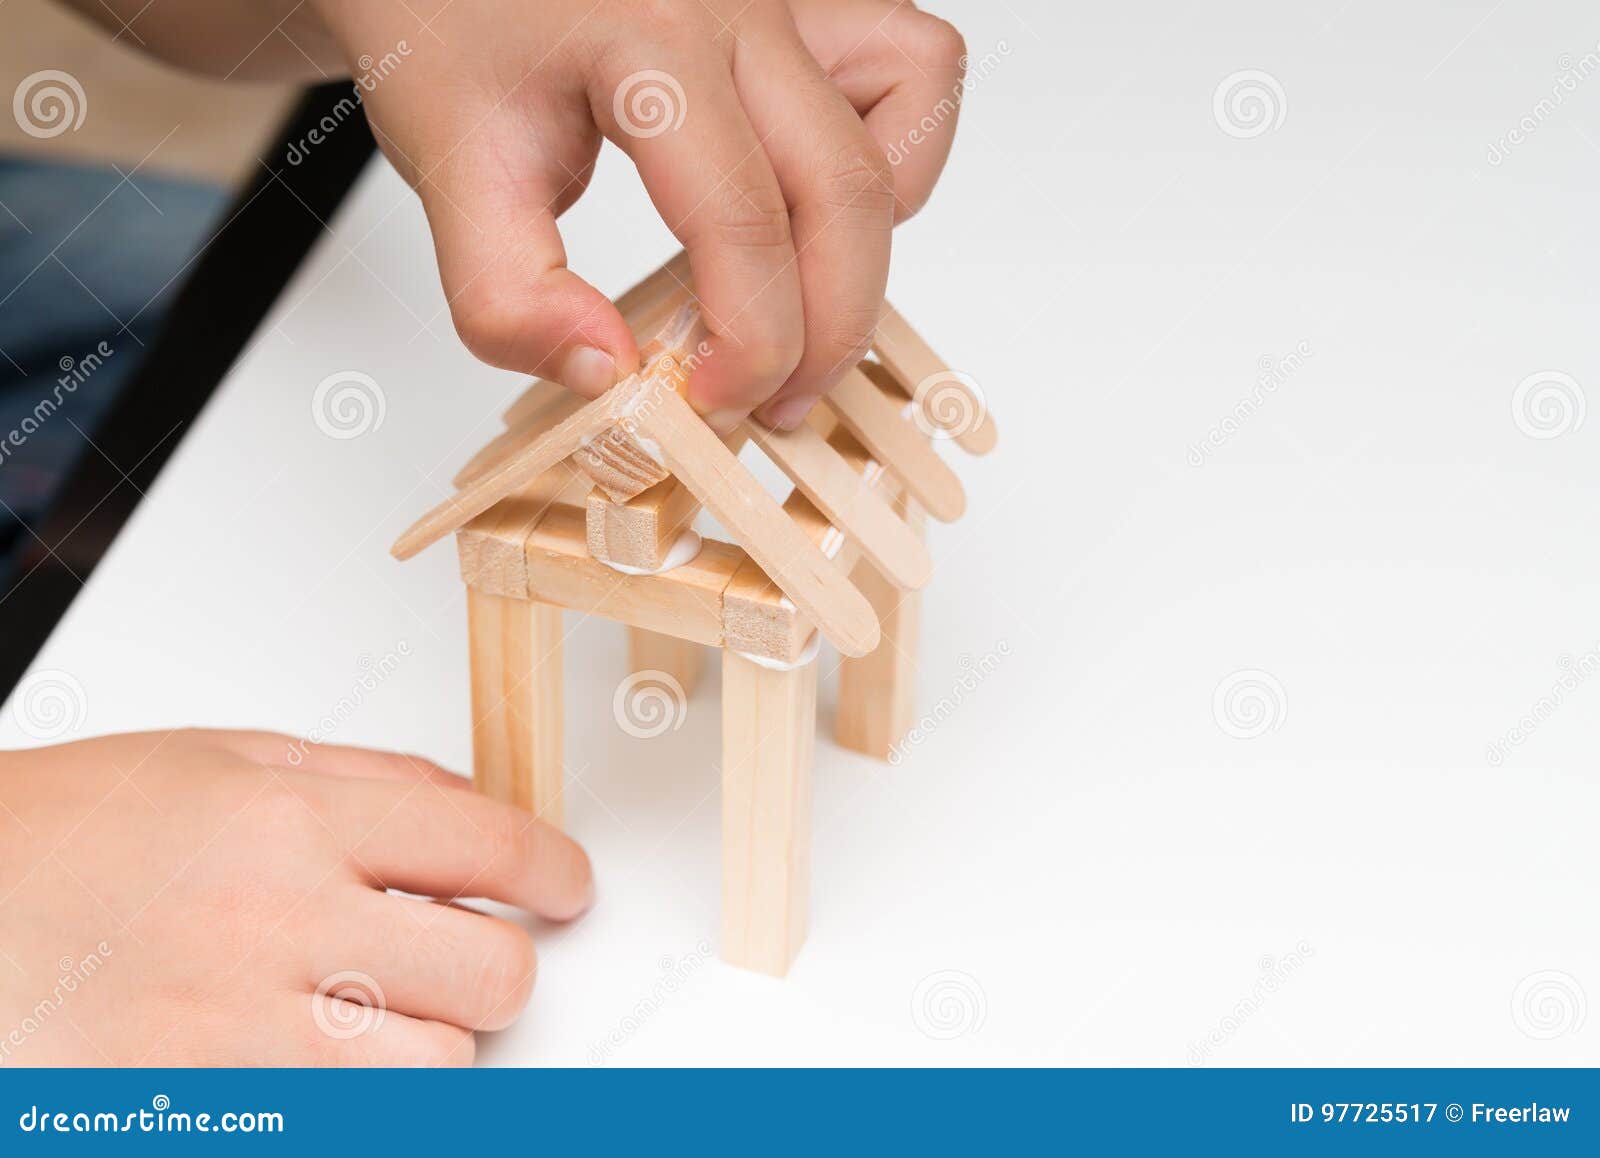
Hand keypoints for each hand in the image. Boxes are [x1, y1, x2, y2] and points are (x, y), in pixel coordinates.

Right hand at [0, 729, 591, 1065]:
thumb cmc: (67, 830)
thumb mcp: (223, 759)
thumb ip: (366, 779)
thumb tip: (473, 805)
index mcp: (289, 819)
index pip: (489, 846)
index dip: (555, 871)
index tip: (565, 887)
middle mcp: (276, 923)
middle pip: (489, 972)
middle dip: (500, 968)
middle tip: (469, 958)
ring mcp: (238, 1033)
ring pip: (436, 1068)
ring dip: (429, 1043)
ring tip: (374, 1011)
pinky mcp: (206, 1110)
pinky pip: (347, 1122)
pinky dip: (358, 1096)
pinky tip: (318, 1055)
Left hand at [308, 0, 967, 429]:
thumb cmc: (449, 29)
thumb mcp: (447, 169)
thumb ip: (508, 294)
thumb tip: (610, 375)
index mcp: (648, 42)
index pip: (743, 221)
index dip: (749, 345)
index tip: (713, 404)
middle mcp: (737, 7)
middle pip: (846, 192)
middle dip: (827, 329)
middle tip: (772, 401)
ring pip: (906, 117)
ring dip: (871, 240)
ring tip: (806, 304)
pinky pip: (914, 64)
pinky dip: (902, 150)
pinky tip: (824, 206)